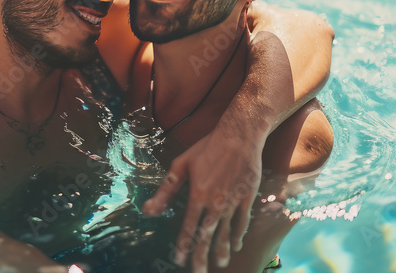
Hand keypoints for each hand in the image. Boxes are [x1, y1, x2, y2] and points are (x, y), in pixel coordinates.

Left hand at [143, 124, 263, 271]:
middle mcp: (215, 203)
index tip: (178, 260)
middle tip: (198, 272)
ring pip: (226, 233)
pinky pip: (242, 222)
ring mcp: (232, 202)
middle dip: (201, 257)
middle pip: (207, 236)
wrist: (239, 136)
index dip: (183, 246)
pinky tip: (235, 244)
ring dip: (221, 250)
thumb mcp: (181, 165)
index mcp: (197, 195)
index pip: (188, 228)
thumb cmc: (207, 147)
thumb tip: (148, 210)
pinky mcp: (247, 198)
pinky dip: (238, 235)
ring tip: (219, 263)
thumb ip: (166, 191)